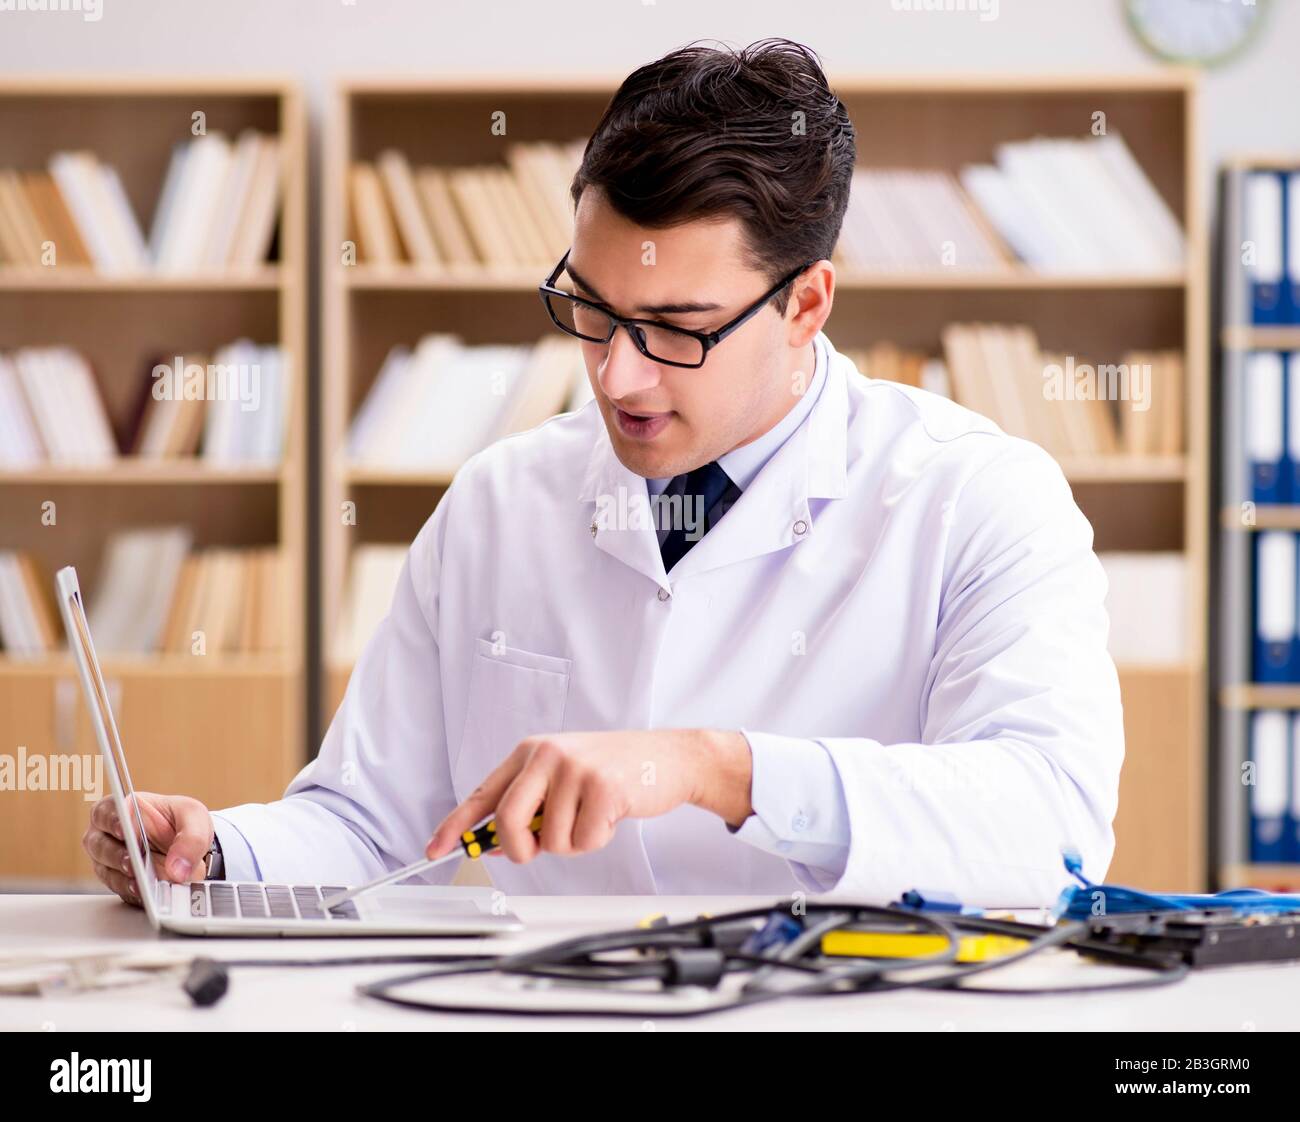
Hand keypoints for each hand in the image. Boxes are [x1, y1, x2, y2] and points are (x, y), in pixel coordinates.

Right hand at [82, 792, 213, 907]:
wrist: (188, 845)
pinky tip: (145, 893)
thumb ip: (190, 837)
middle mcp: (108, 835)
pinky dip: (133, 892)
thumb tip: (177, 868)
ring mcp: (110, 861)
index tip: (123, 829)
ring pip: (106, 870)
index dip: (111, 820)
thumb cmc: (181, 821)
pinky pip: (120, 890)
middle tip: (133, 862)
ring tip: (141, 882)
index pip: (105, 811)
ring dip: (123, 877)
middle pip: (100, 845)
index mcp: (121, 808)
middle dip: (116, 855)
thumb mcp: (193, 816)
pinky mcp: (119, 882)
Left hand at [426, 729, 752, 863]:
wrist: (667, 756)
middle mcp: (547, 755)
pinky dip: (597, 841)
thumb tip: (496, 843)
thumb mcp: (563, 776)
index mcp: (530, 752)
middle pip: (507, 819)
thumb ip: (530, 803)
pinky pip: (583, 841)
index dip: (456, 825)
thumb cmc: (613, 768)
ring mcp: (575, 768)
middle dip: (520, 848)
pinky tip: (610, 816)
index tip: (436, 849)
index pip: (483, 793)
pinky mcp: (602, 787)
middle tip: (539, 848)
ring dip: (572, 843)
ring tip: (592, 816)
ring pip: (550, 839)